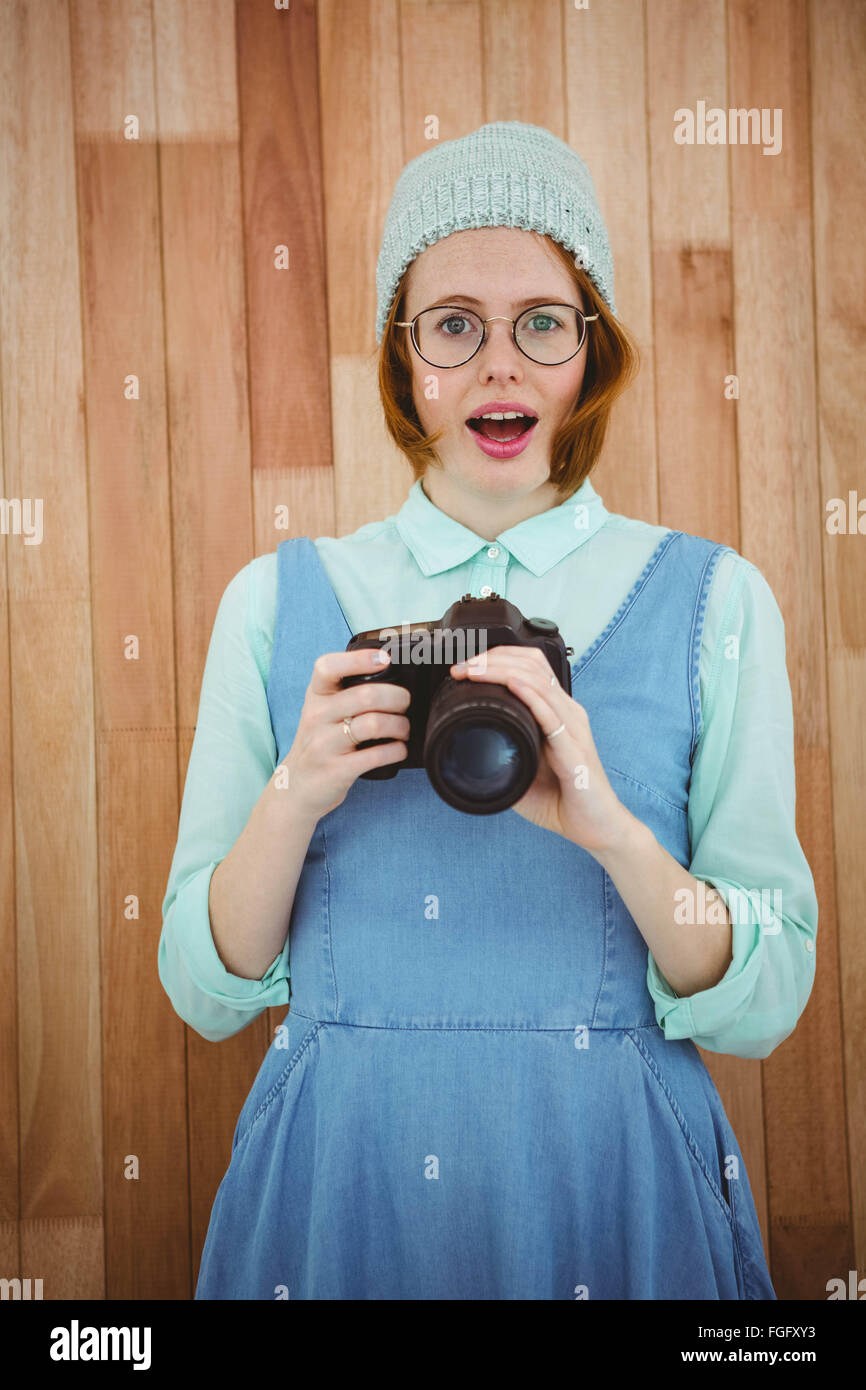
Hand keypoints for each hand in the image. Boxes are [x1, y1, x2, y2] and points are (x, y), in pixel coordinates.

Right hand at [281, 648, 410, 821]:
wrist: (296, 787)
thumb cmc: (320, 742)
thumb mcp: (322, 711)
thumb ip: (346, 693)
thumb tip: (391, 673)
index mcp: (315, 696)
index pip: (328, 667)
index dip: (358, 659)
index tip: (384, 660)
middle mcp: (316, 717)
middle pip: (366, 695)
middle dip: (398, 698)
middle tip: (405, 704)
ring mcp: (324, 745)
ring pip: (374, 724)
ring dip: (400, 725)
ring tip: (403, 730)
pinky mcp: (336, 770)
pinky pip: (377, 755)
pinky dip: (397, 750)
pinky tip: (398, 749)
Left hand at [450, 644, 633, 855]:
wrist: (597, 828)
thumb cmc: (564, 800)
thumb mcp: (523, 771)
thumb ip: (502, 754)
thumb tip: (465, 750)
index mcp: (557, 713)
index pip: (530, 667)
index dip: (497, 659)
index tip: (466, 667)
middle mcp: (568, 713)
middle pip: (533, 665)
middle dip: (493, 659)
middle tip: (463, 667)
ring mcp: (573, 729)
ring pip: (540, 683)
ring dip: (503, 672)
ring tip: (476, 671)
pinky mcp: (575, 750)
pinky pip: (552, 716)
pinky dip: (531, 697)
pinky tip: (514, 687)